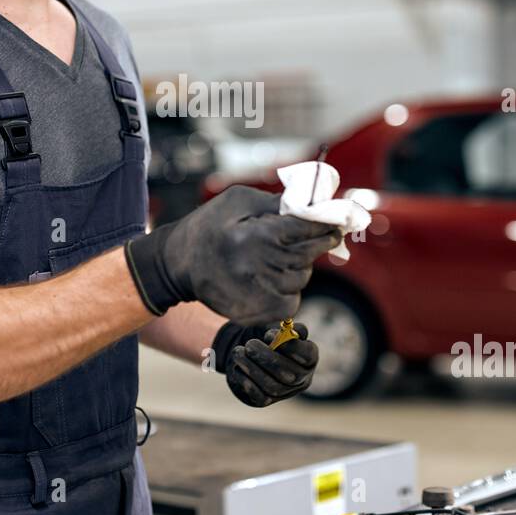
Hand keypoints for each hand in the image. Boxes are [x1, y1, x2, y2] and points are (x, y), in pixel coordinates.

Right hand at [125, 185, 341, 324]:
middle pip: (309, 254)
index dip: (326, 223)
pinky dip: (289, 288)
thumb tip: (313, 202)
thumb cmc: (210, 226)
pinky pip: (292, 300)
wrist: (177, 264)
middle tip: (321, 234)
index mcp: (256, 236)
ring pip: (302, 277)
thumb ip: (276, 202)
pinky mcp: (257, 313)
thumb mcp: (238, 201)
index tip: (338, 220)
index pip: (306, 228)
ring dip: (300, 266)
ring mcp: (258, 294)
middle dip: (318, 242)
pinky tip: (273, 277)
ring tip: (280, 256)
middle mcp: (259, 267)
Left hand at [225, 322, 317, 406]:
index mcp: (309, 359)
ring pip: (273, 386)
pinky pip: (259, 396)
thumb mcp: (279, 328)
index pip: (308, 355)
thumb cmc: (270, 338)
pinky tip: (237, 367)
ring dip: (253, 369)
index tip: (268, 335)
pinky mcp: (267, 401)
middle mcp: (301, 379)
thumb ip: (288, 327)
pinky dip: (246, 381)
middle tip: (250, 344)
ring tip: (237, 352)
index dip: (290, 346)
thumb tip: (293, 330)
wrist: (253, 354)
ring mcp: (285, 392)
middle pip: (291, 374)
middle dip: (268, 358)